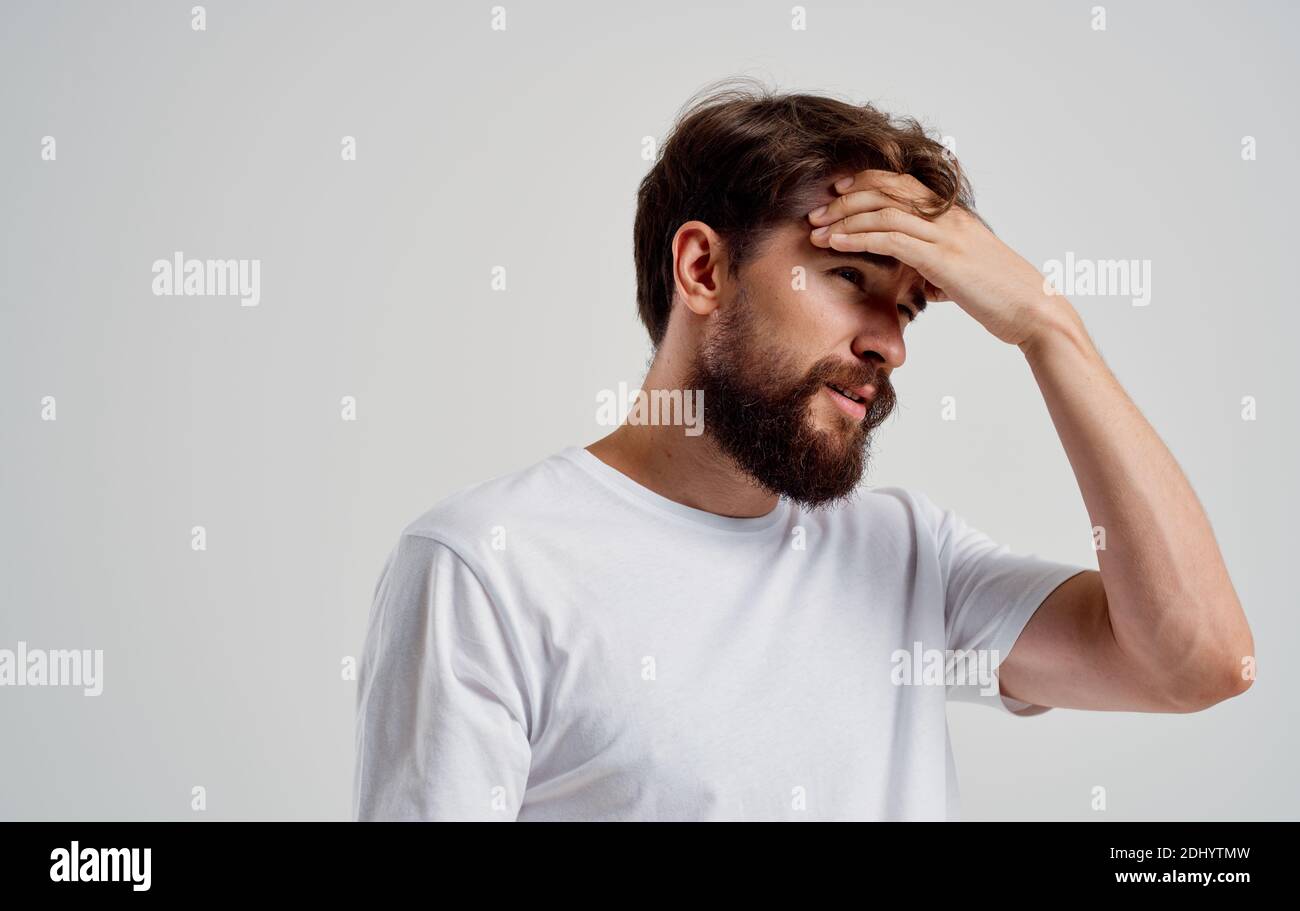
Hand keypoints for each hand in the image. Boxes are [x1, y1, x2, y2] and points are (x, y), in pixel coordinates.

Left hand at [807, 169, 1061, 346]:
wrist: (1035, 311)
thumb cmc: (1003, 297)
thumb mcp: (965, 277)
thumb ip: (941, 270)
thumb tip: (928, 280)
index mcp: (953, 216)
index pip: (902, 183)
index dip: (866, 182)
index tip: (837, 192)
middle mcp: (948, 218)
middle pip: (887, 190)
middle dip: (845, 199)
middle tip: (816, 213)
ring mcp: (946, 235)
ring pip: (884, 210)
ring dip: (844, 218)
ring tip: (816, 230)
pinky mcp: (943, 258)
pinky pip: (891, 238)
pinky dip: (858, 237)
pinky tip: (837, 243)